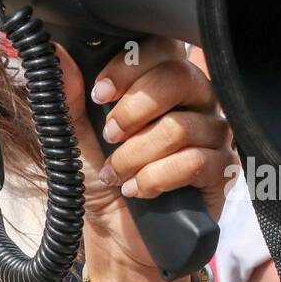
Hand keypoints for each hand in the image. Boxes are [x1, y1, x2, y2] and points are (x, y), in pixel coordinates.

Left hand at [55, 37, 235, 273]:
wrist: (118, 233)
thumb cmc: (103, 178)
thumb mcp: (78, 136)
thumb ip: (70, 96)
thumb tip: (57, 55)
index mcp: (163, 83)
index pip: (163, 47)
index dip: (130, 65)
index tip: (100, 93)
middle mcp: (195, 101)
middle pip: (179, 77)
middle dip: (134, 109)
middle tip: (110, 134)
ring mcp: (213, 134)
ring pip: (180, 126)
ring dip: (137, 154)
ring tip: (118, 172)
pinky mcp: (223, 170)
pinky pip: (196, 162)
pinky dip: (156, 178)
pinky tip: (138, 189)